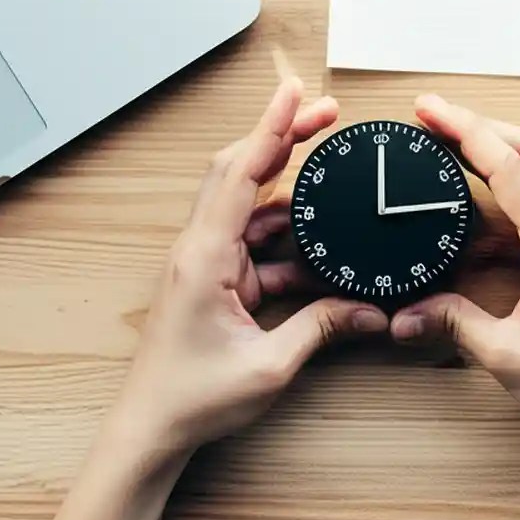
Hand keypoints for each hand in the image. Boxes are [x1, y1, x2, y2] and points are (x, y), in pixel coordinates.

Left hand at [118, 78, 389, 453]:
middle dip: (282, 137)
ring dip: (289, 190)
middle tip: (326, 114)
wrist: (150, 428)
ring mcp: (205, 263)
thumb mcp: (269, 364)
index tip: (294, 90)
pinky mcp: (213, 281)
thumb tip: (369, 310)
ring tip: (332, 175)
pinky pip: (254, 244)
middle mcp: (199, 249)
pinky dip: (287, 239)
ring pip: (250, 207)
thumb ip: (322, 327)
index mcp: (204, 257)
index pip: (240, 173)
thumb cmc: (191, 397)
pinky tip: (321, 245)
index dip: (271, 127)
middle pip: (242, 172)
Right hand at [391, 95, 519, 434]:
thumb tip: (403, 315)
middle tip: (429, 116)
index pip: (508, 167)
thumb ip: (454, 324)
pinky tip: (467, 194)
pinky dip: (500, 182)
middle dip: (477, 125)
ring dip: (491, 148)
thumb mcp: (507, 354)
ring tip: (441, 143)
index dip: (465, 131)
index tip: (429, 110)